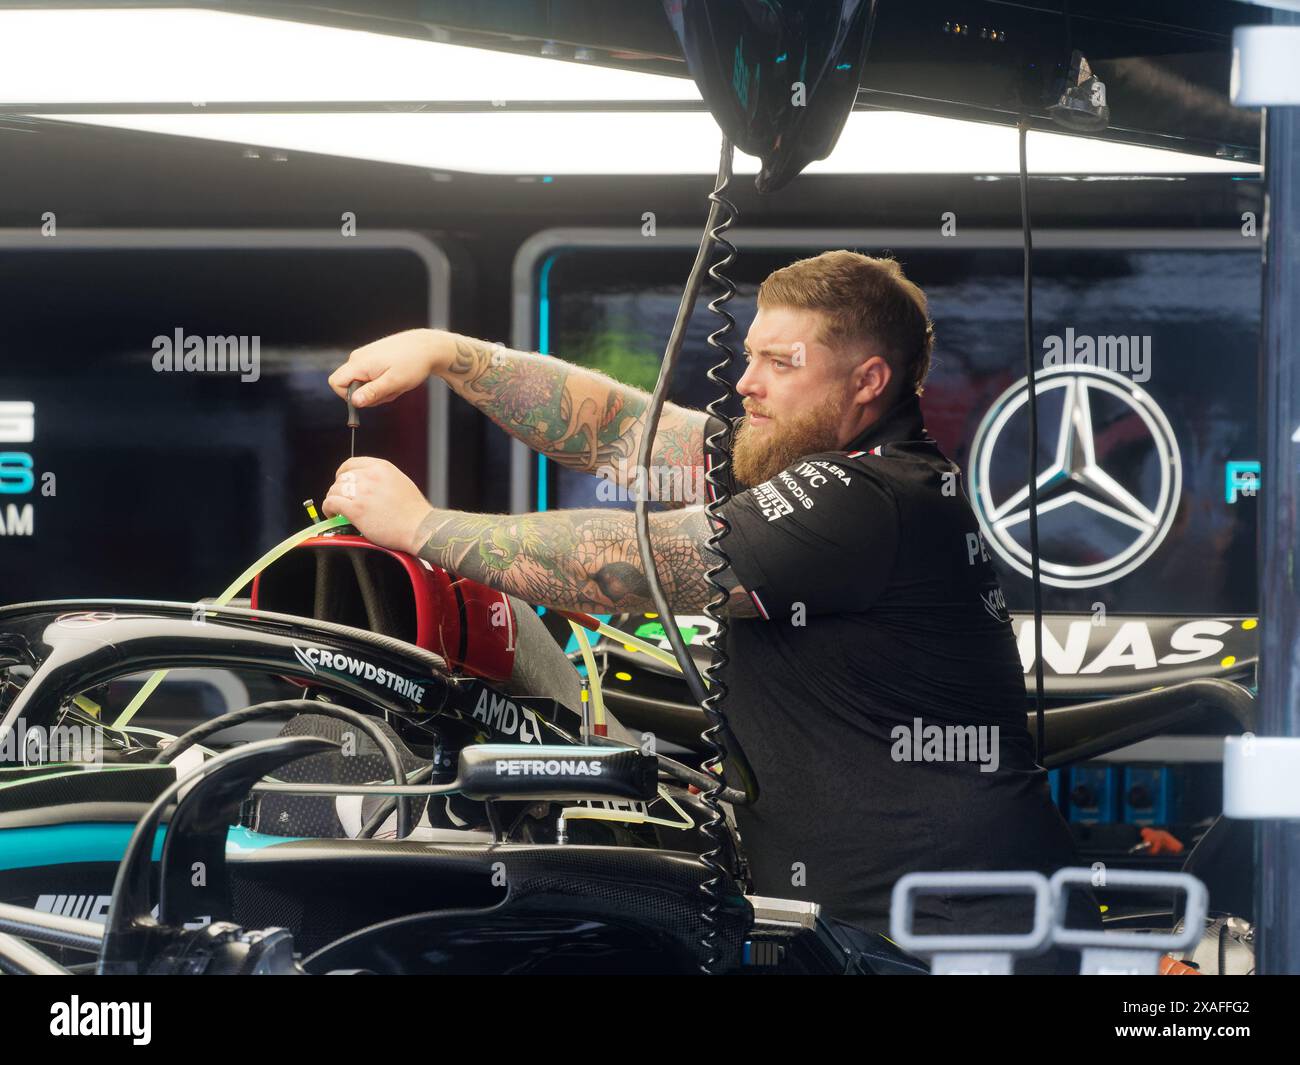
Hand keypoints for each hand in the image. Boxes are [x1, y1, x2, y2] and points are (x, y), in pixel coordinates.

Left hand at [322, 457, 433, 554]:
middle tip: (342, 500)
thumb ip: (381, 479)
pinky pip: (331, 503)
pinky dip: (328, 509)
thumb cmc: (414, 511)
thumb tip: (366, 484)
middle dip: (339, 490)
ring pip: (334, 490)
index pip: (351, 463)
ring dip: (333, 499)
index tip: (341, 481)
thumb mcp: (400, 482)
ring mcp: (362, 493)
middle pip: (342, 478)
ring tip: (337, 509)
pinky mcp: (356, 509)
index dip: (343, 473)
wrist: (420, 527)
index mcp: (381, 467)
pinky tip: (333, 514)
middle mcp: (370, 476)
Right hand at [327, 328, 459, 408]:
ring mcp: (365, 357)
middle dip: (368, 395)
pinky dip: (382, 383)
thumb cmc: (413, 363)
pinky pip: (370, 377)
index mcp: (359, 363)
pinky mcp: (372, 358)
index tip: (369, 398)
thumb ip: (372, 393)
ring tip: (395, 383)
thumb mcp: (393, 383)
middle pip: (350, 386)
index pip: (335, 382)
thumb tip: (354, 402)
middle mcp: (358, 358)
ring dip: (378, 390)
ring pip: (362, 383)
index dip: (347, 396)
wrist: (427, 347)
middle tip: (390, 391)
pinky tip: (395, 378)